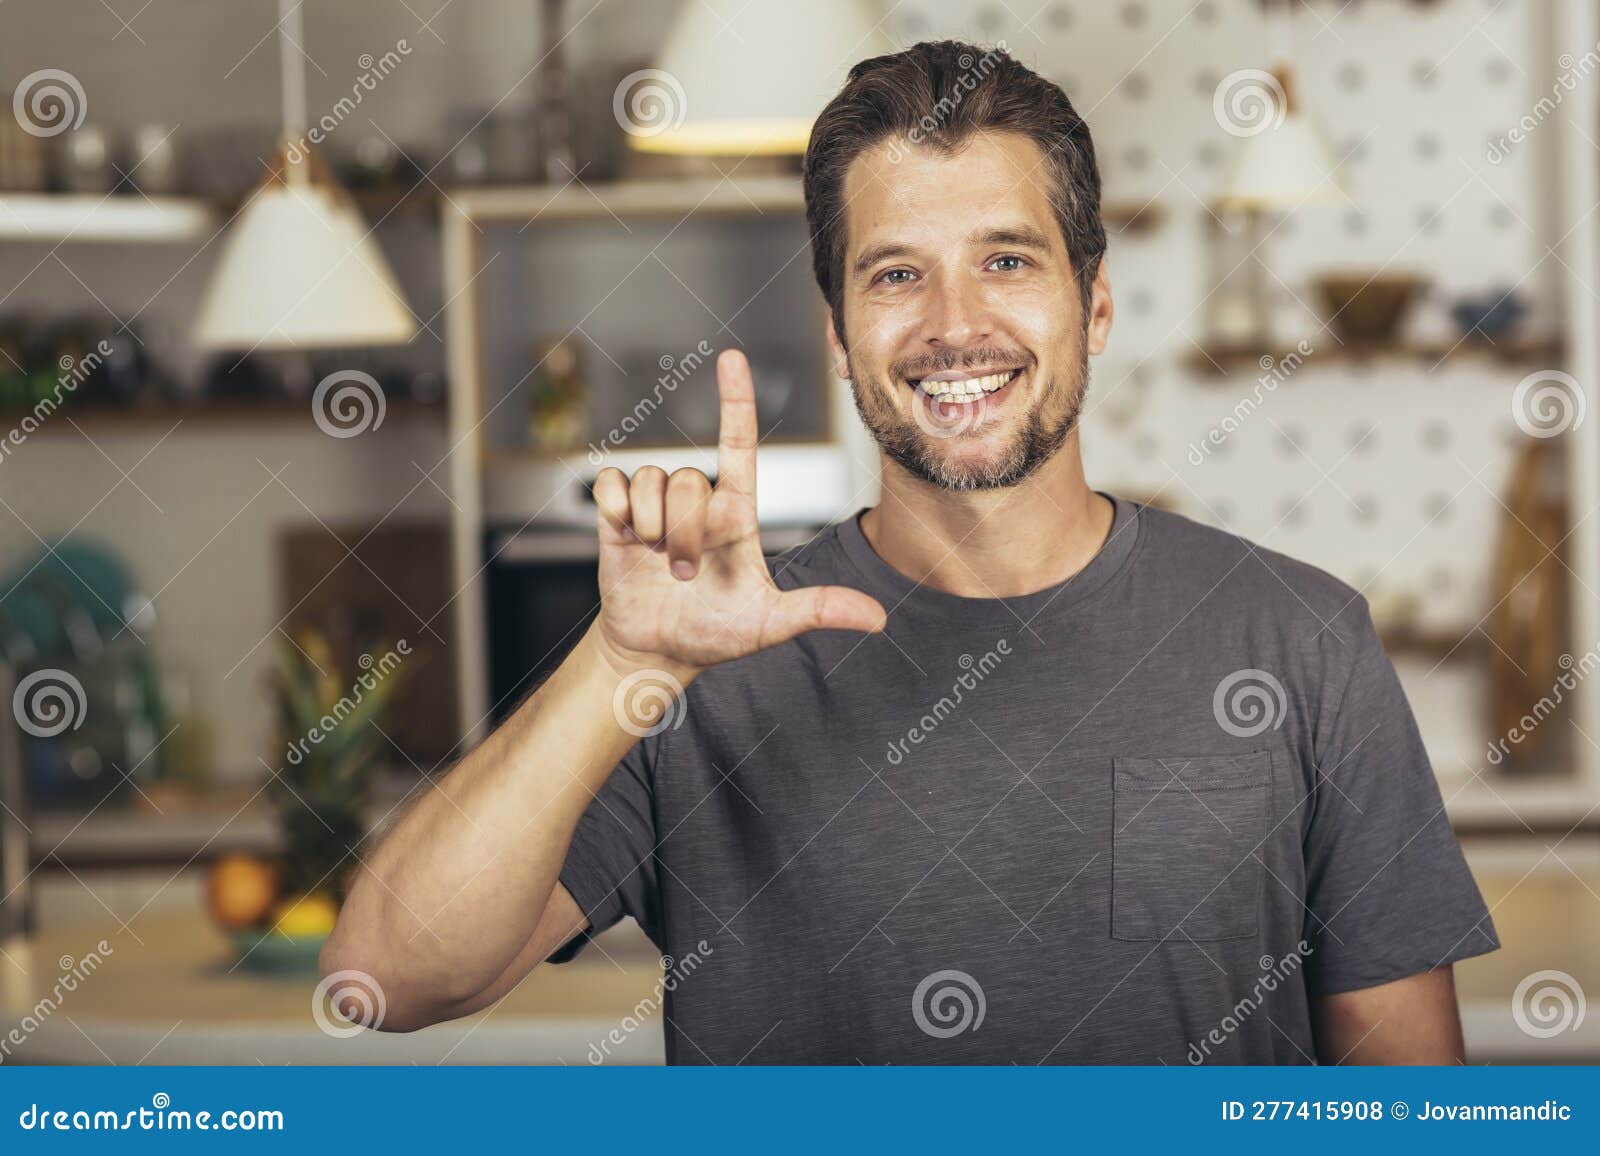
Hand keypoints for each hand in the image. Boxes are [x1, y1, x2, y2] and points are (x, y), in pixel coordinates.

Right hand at [591, 349, 885, 681]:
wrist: (658, 650)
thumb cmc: (715, 632)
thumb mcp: (772, 623)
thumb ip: (819, 610)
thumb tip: (879, 618)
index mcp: (736, 512)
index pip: (739, 443)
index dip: (736, 399)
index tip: (733, 358)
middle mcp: (697, 501)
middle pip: (688, 478)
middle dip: (682, 531)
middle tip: (685, 573)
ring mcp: (656, 506)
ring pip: (650, 480)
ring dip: (651, 527)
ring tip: (656, 561)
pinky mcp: (618, 515)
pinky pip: (610, 485)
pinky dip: (616, 509)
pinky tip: (625, 536)